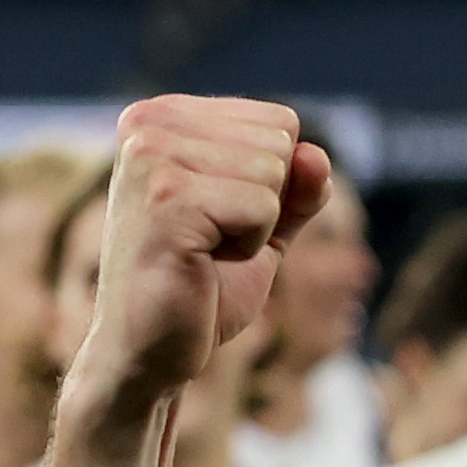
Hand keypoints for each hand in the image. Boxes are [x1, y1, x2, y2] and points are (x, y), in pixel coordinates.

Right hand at [72, 98, 332, 442]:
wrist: (150, 350)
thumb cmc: (202, 287)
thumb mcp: (265, 228)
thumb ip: (298, 188)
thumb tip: (316, 156)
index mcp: (164, 116)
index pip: (280, 122)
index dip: (271, 185)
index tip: (218, 219)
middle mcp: (150, 125)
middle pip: (280, 142)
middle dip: (265, 205)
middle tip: (210, 241)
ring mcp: (152, 158)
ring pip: (274, 172)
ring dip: (255, 228)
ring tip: (203, 252)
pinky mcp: (166, 199)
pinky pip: (262, 208)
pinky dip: (249, 247)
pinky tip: (201, 264)